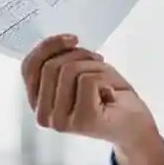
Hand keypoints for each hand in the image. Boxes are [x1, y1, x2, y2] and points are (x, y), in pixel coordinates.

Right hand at [20, 35, 163, 164]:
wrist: (134, 125)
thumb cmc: (107, 95)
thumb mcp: (78, 71)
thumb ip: (59, 60)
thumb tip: (57, 43)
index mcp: (38, 102)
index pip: (29, 67)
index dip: (49, 46)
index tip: (72, 39)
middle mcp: (44, 115)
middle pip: (51, 66)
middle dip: (79, 56)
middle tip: (97, 64)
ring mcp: (61, 121)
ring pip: (70, 70)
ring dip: (94, 68)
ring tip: (104, 83)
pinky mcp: (82, 120)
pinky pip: (89, 80)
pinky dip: (105, 80)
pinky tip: (110, 96)